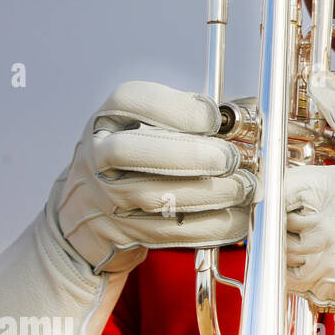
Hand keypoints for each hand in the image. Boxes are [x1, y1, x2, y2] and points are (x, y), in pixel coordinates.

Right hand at [50, 82, 255, 273]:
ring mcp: (106, 198)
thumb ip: (186, 120)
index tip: (215, 118)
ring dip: (211, 194)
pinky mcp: (124, 233)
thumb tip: (243, 122)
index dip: (178, 109)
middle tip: (231, 159)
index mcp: (107, 119)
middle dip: (192, 155)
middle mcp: (98, 155)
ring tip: (245, 188)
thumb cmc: (135, 160)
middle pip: (134, 151)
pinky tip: (237, 215)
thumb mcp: (146, 126)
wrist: (89, 213)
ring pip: (157, 198)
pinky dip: (212, 225)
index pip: (131, 100)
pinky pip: (173, 233)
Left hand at [284, 79, 334, 319]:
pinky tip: (318, 257)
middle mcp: (319, 223)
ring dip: (287, 239)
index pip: (275, 182)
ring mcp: (319, 257)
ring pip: (275, 246)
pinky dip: (293, 268)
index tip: (292, 187)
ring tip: (314, 233)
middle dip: (283, 211)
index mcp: (331, 186)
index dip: (280, 184)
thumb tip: (324, 90)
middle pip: (271, 214)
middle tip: (304, 210)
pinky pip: (286, 276)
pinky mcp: (325, 286)